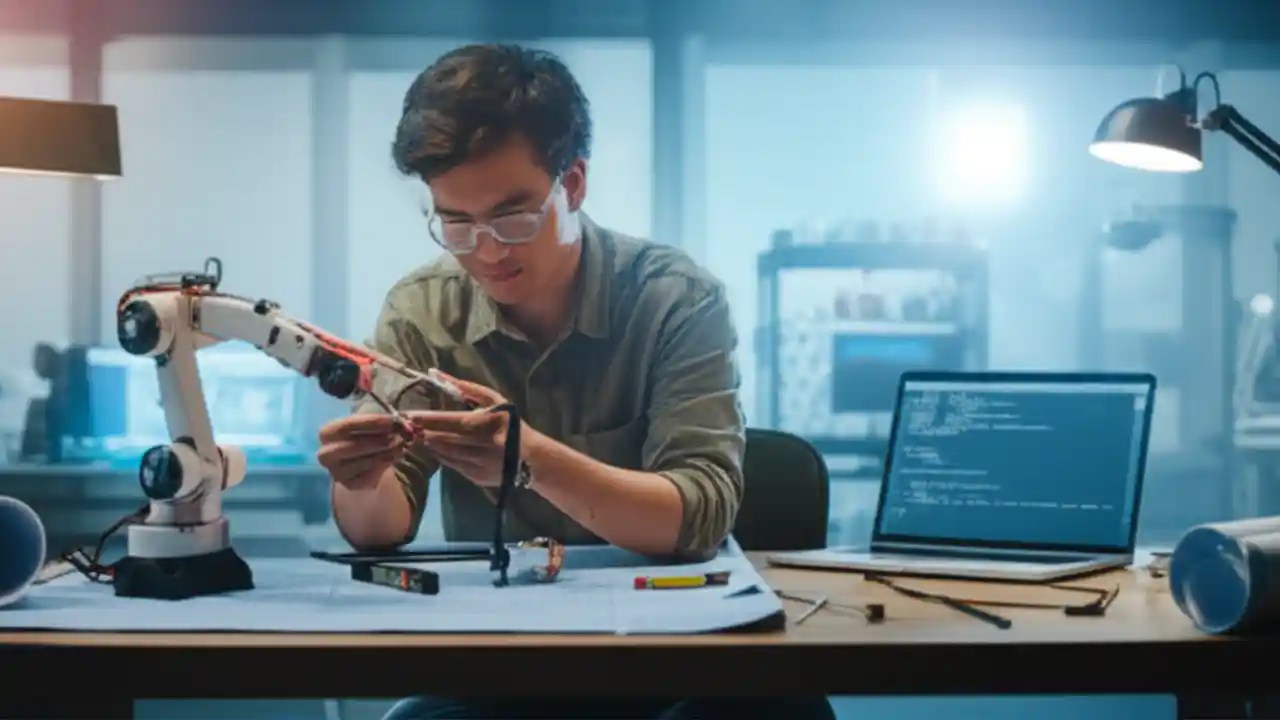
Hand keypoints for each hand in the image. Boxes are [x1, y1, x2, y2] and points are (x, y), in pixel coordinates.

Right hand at [316, 414, 405, 490]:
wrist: (368, 456)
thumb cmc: (369, 434)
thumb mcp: (375, 422)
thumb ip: (387, 420)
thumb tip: (407, 420)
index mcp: (328, 432)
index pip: (347, 425)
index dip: (372, 422)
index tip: (393, 421)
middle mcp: (326, 453)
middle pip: (353, 446)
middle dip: (379, 441)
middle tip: (398, 437)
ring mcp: (336, 471)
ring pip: (362, 463)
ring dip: (385, 454)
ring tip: (399, 447)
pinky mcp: (349, 484)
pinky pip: (367, 478)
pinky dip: (382, 468)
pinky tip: (391, 459)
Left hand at [409, 372, 515, 488]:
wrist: (531, 457)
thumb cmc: (509, 423)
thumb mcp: (493, 400)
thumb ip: (464, 388)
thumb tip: (435, 374)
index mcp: (483, 424)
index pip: (449, 421)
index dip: (426, 419)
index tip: (408, 415)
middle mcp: (479, 446)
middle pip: (442, 439)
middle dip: (423, 432)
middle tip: (408, 425)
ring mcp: (476, 464)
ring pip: (444, 454)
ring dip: (430, 444)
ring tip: (420, 435)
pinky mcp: (474, 477)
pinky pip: (451, 465)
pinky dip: (441, 456)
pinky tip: (436, 448)